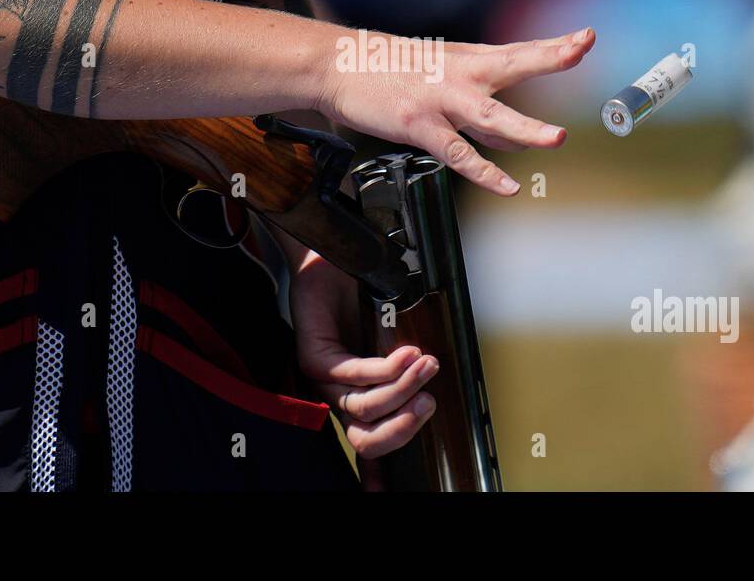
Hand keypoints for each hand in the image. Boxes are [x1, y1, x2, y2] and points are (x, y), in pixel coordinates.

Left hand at [289, 250, 437, 475]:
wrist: (334, 260)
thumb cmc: (365, 299)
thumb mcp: (396, 340)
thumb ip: (411, 368)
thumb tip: (440, 388)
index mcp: (357, 398)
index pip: (367, 446)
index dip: (380, 476)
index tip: (392, 493)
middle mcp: (338, 397)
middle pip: (366, 440)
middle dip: (403, 429)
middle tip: (430, 404)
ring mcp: (323, 381)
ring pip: (364, 408)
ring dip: (402, 389)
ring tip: (427, 363)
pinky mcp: (313, 357)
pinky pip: (352, 375)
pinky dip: (386, 368)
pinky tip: (407, 352)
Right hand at [316, 28, 594, 195]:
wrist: (337, 66)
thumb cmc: (389, 70)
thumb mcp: (439, 71)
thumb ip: (479, 102)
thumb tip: (517, 138)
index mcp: (467, 59)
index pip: (519, 51)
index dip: (554, 46)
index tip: (587, 38)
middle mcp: (460, 75)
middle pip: (514, 65)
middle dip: (550, 57)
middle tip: (581, 49)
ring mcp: (441, 100)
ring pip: (492, 117)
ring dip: (526, 130)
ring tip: (556, 139)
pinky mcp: (420, 126)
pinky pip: (458, 154)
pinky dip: (484, 172)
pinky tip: (507, 186)